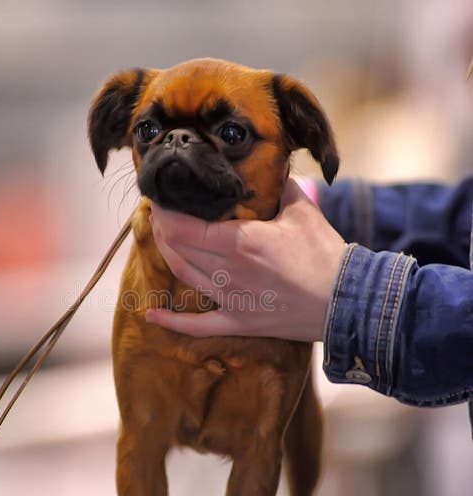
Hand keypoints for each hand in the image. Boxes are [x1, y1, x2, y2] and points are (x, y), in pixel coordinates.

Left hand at [145, 179, 345, 341]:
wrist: (346, 300)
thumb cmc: (324, 255)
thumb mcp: (302, 211)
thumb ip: (280, 187)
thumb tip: (270, 169)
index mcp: (240, 243)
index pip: (186, 226)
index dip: (166, 212)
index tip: (160, 198)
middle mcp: (229, 272)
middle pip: (178, 249)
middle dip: (163, 228)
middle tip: (159, 213)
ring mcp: (231, 300)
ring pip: (183, 276)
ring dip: (166, 256)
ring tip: (160, 238)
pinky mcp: (239, 322)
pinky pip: (197, 326)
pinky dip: (171, 321)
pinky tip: (149, 314)